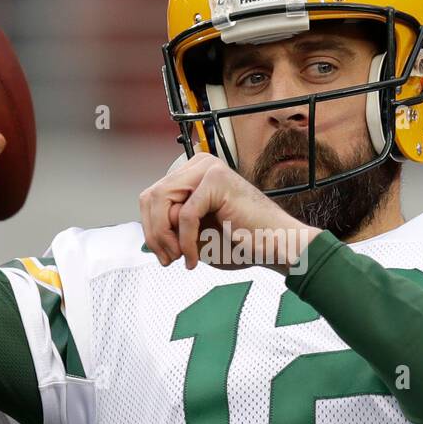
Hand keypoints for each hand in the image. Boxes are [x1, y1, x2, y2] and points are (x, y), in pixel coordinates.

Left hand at [138, 153, 319, 272]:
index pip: (152, 196)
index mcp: (194, 172)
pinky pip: (183, 215)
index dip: (152, 229)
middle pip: (151, 197)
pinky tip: (194, 258)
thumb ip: (170, 224)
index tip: (166, 255)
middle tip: (169, 259)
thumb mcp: (196, 233)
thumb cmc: (242, 242)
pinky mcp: (216, 181)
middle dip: (154, 233)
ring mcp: (209, 168)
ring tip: (181, 258)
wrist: (276, 247)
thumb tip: (146, 227)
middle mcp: (200, 164)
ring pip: (161, 202)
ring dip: (166, 237)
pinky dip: (185, 242)